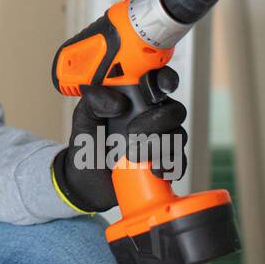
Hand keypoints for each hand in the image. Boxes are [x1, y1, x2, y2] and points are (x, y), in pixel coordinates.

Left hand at [51, 67, 187, 212]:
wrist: (87, 184)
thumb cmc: (88, 146)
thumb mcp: (84, 120)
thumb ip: (94, 102)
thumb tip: (117, 101)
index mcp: (135, 100)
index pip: (158, 81)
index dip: (165, 79)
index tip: (161, 87)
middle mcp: (153, 117)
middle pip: (175, 110)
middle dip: (158, 121)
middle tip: (133, 133)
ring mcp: (162, 141)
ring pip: (179, 136)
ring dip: (158, 147)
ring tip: (132, 156)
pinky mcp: (165, 164)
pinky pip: (179, 162)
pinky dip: (168, 166)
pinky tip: (152, 170)